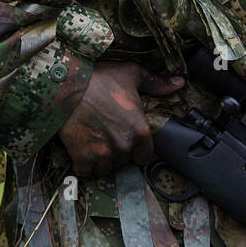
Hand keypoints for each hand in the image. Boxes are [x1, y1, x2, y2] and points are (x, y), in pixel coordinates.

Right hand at [57, 62, 184, 176]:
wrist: (66, 86)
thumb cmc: (100, 78)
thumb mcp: (131, 74)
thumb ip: (156, 83)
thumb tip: (179, 83)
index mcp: (140, 130)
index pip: (145, 155)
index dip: (136, 149)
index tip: (127, 141)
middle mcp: (124, 146)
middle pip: (124, 161)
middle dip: (117, 152)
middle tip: (106, 135)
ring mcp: (103, 154)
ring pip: (106, 169)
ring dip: (101, 161)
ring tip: (94, 143)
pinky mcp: (83, 158)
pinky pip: (86, 172)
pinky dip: (84, 165)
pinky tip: (81, 151)